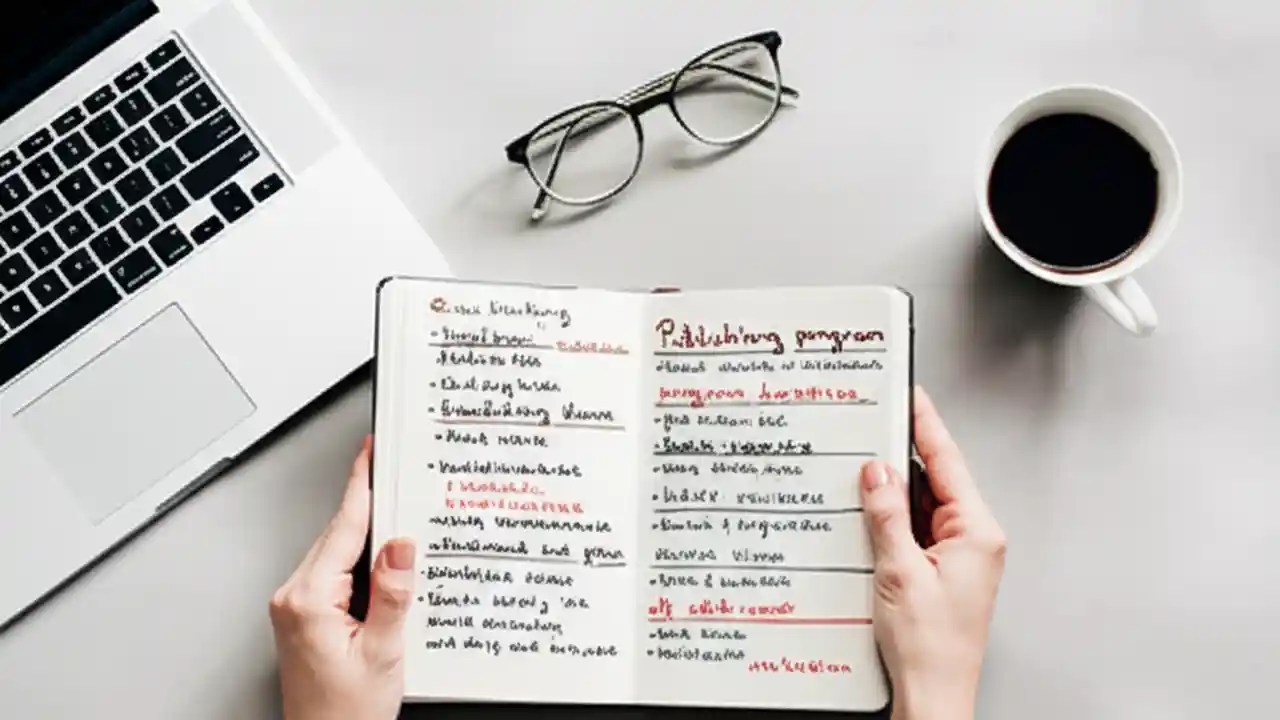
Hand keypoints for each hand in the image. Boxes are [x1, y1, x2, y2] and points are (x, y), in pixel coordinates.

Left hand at [269, 436, 416, 719]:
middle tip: (400, 479)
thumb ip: (393, 595)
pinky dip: (359, 564)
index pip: (342, 528)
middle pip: (338, 536)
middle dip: (372, 509)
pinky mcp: (302, 616)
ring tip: (401, 526)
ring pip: (336, 553)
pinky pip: (333, 573)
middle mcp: (293, 598)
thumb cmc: (345, 714)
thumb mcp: (383, 653)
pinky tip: (383, 568)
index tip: (369, 454)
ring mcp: (294, 607)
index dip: (361, 487)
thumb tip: (400, 546)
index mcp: (309, 600)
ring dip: (367, 539)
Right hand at [859, 387, 1005, 719]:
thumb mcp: (899, 571)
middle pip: (936, 480)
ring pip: (922, 506)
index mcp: (977, 533)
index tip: (911, 396)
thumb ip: (887, 515)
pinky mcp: (940, 571)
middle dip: (902, 455)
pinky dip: (892, 518)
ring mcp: (958, 556)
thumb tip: (877, 472)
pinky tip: (868, 511)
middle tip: (872, 423)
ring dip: (893, 490)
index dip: (925, 425)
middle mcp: (974, 540)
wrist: (934, 697)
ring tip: (861, 467)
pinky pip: (915, 530)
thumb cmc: (931, 648)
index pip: (948, 462)